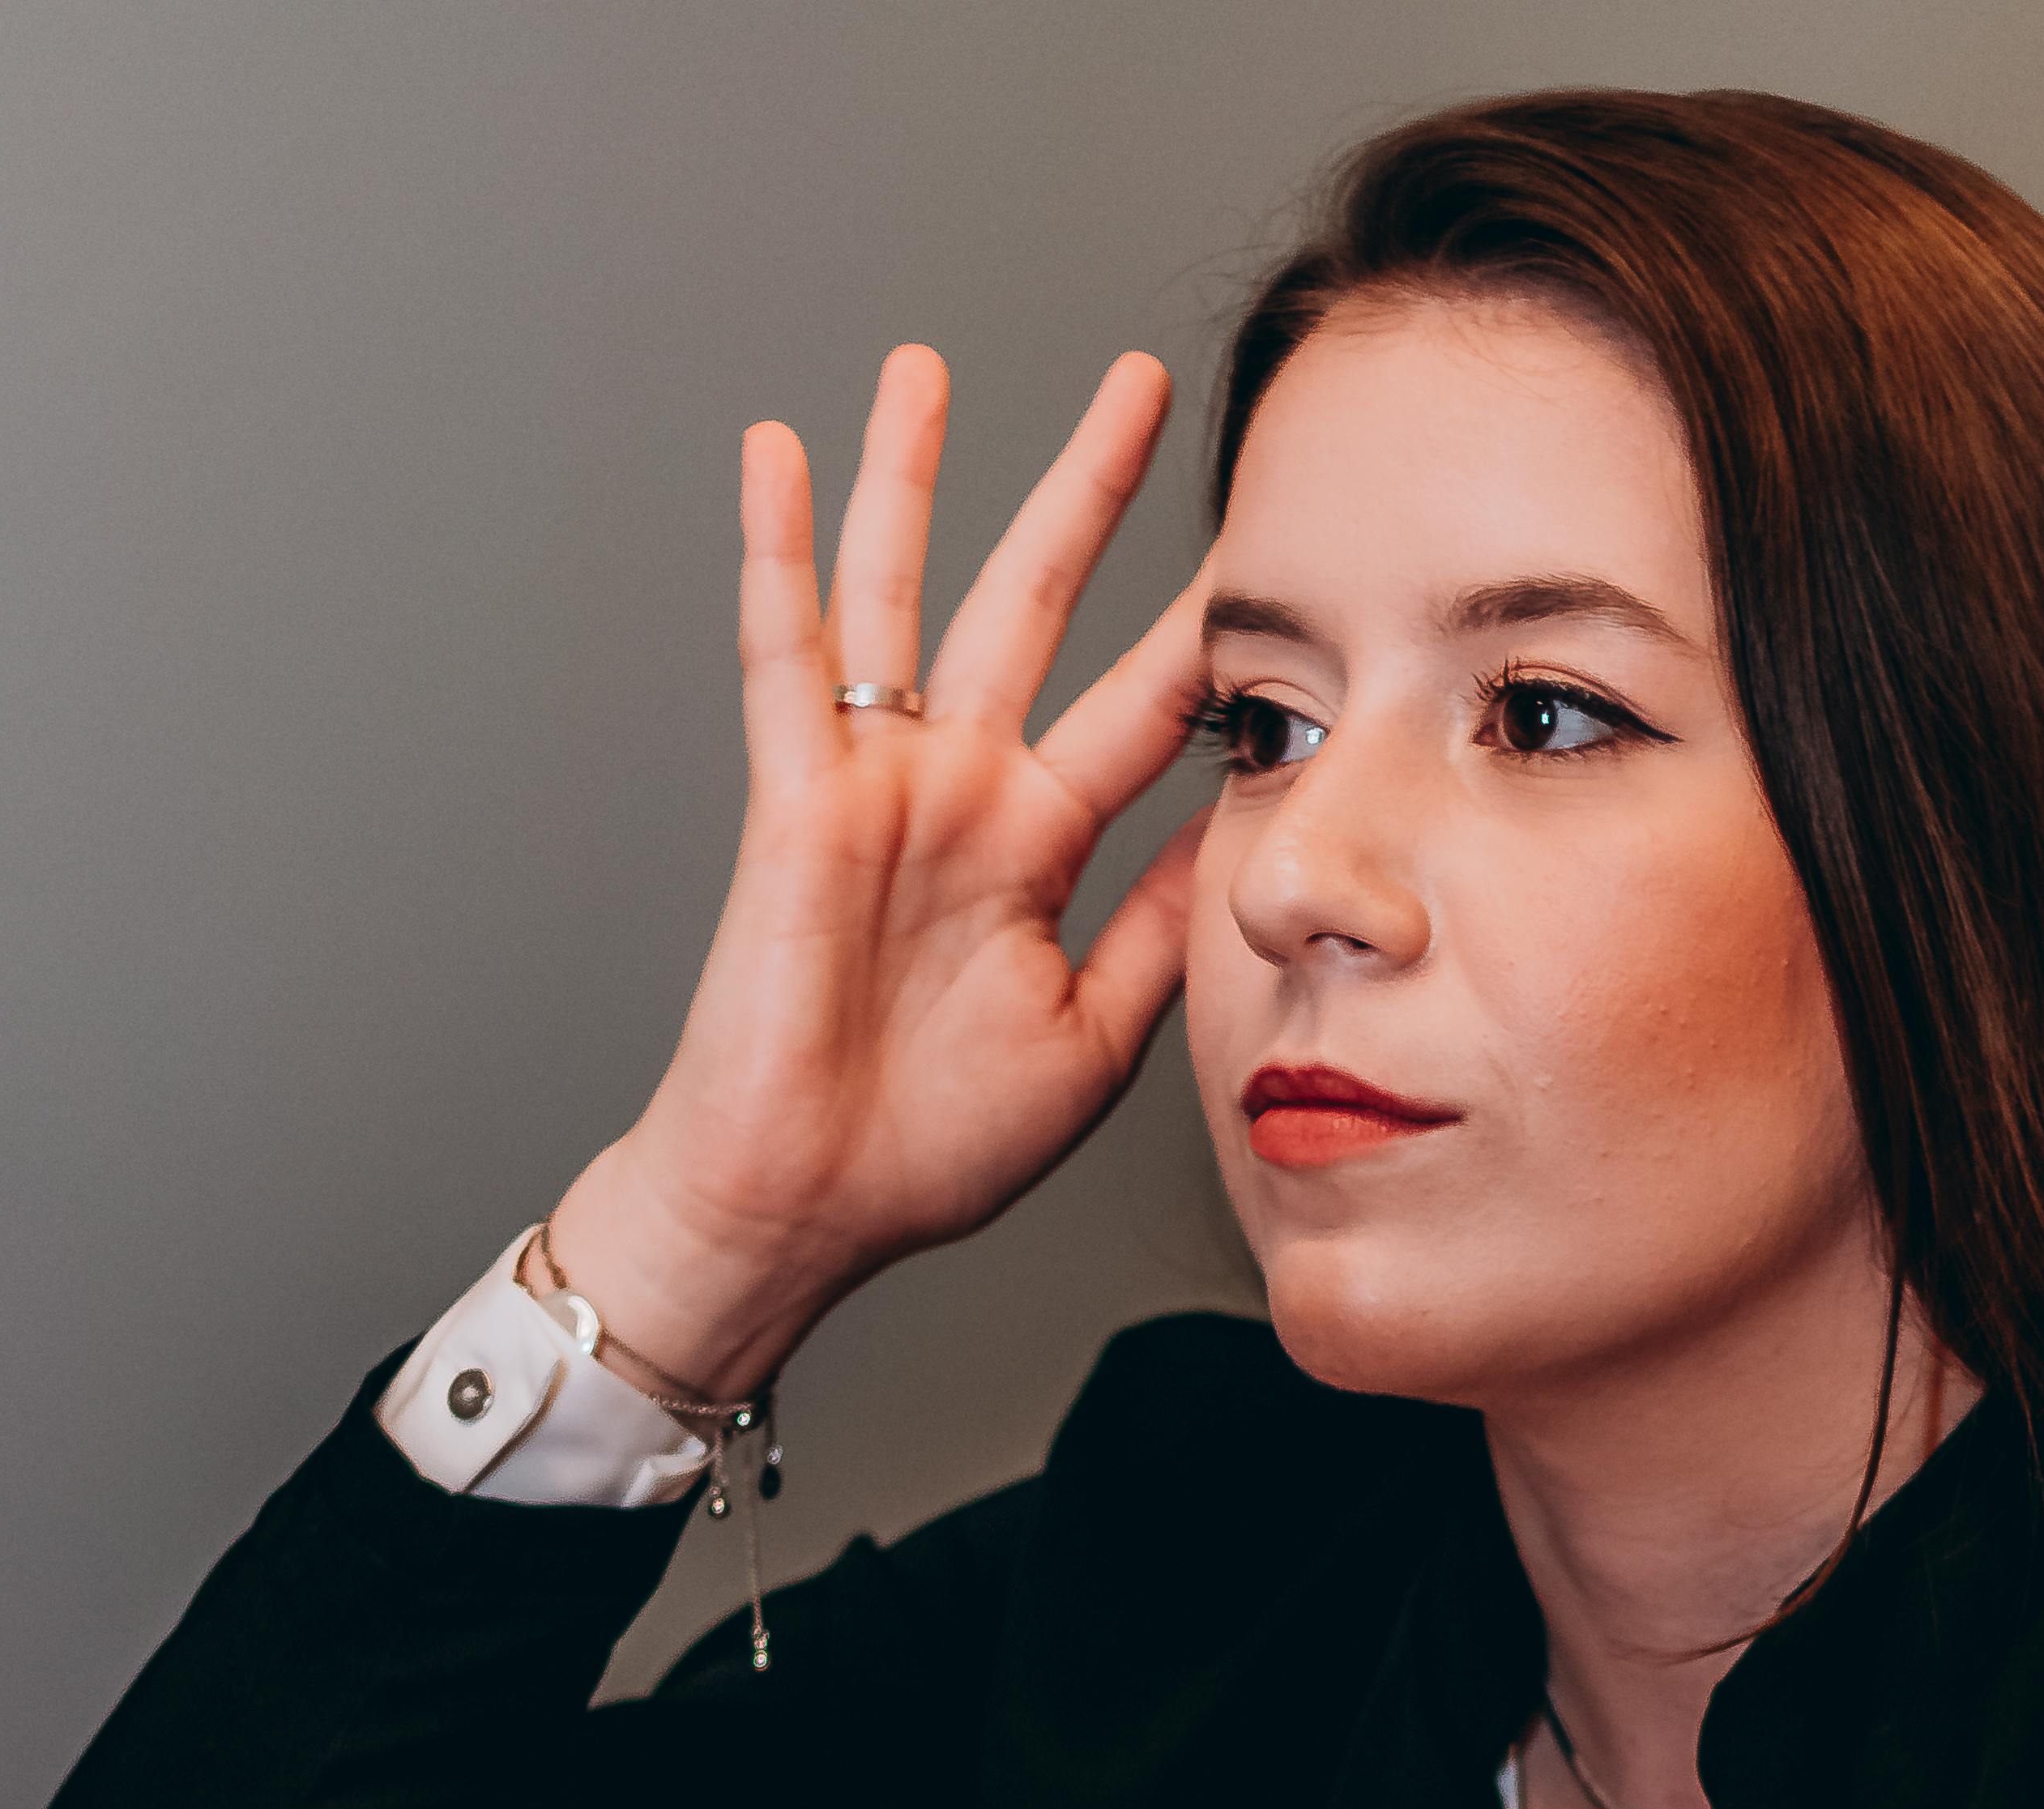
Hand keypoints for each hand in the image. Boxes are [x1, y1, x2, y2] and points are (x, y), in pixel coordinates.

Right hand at [547, 342, 1212, 1396]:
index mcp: (1032, 848)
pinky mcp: (798, 801)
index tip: (1269, 568)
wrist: (807, 1206)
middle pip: (1034, 605)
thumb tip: (1248, 843)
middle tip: (1139, 382)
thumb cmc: (927, 1147)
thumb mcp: (1093, 1035)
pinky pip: (784, 656)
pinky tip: (775, 455)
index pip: (1140, 713)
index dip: (1201, 643)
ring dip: (910, 476)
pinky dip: (777, 552)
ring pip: (900, 594)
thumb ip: (1159, 932)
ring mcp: (874, 784)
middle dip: (1086, 493)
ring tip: (925, 367)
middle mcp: (957, 792)